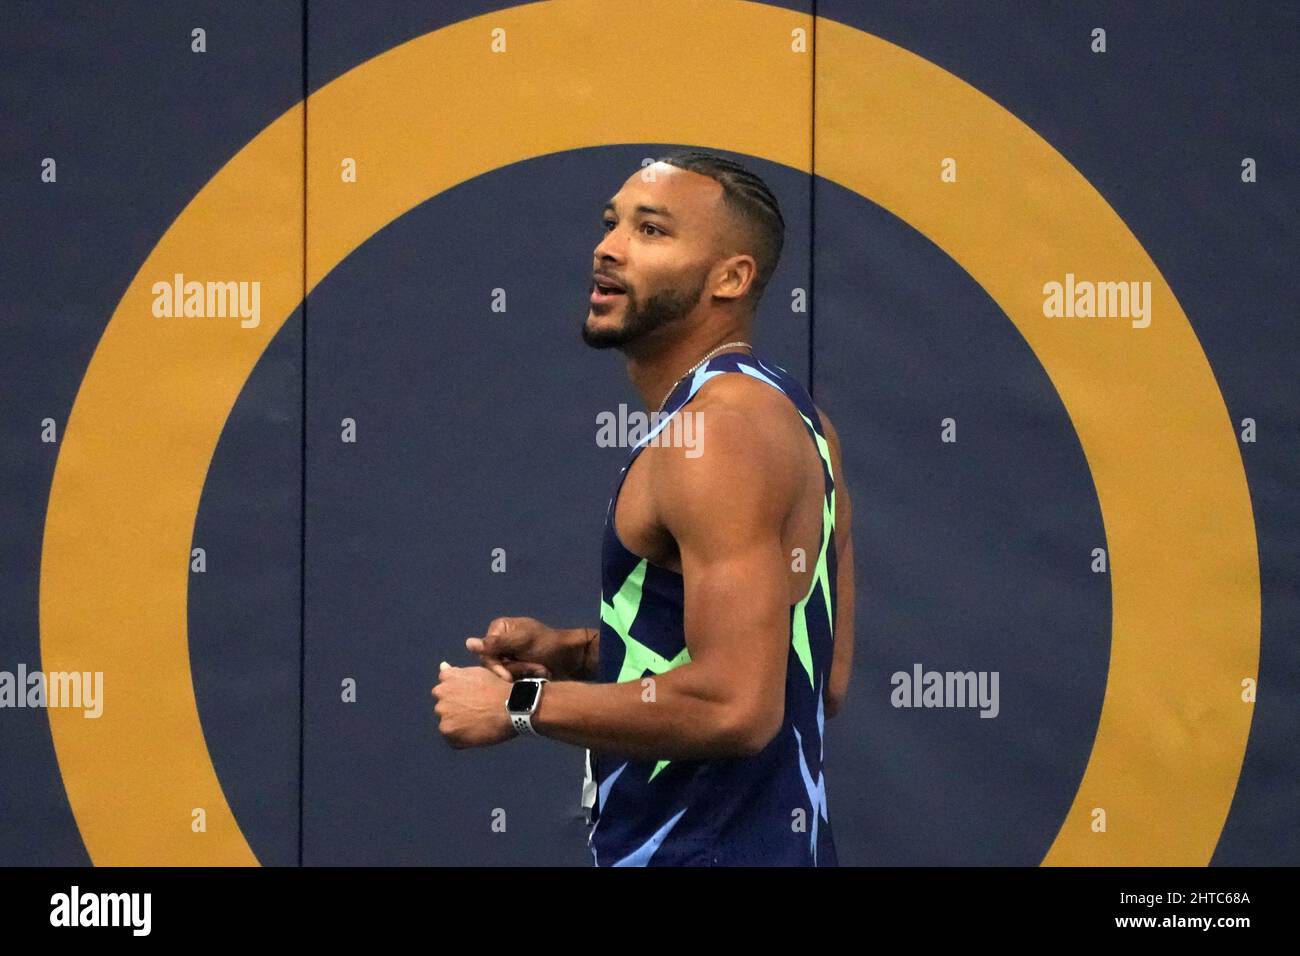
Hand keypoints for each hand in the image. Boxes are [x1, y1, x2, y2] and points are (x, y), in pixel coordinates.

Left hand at [431, 661, 514, 748]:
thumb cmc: (499, 689)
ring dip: (458, 724)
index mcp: (448, 676)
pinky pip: (451, 738)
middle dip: (456, 710)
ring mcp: (443, 711)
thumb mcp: (480, 672)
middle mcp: (441, 692)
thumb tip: (442, 665)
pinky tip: (477, 733)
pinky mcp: (447, 729)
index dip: (459, 696)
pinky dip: (462, 738)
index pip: (444, 688)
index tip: (472, 699)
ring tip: (479, 723)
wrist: (512, 707)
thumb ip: (458, 672)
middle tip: (477, 712)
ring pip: (446, 721)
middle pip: (443, 705)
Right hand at [466, 616, 588, 681]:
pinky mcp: (515, 668)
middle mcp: (499, 642)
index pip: (485, 654)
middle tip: (534, 669)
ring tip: (540, 670)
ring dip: (522, 674)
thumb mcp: (522, 641)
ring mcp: (507, 656)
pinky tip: (538, 674)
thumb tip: (468, 643)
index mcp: (498, 629)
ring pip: (502, 674)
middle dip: (515, 670)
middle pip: (492, 666)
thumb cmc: (547, 643)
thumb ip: (496, 644)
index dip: (497, 666)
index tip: (509, 676)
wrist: (571, 656)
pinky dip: (525, 678)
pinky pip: (511, 679)